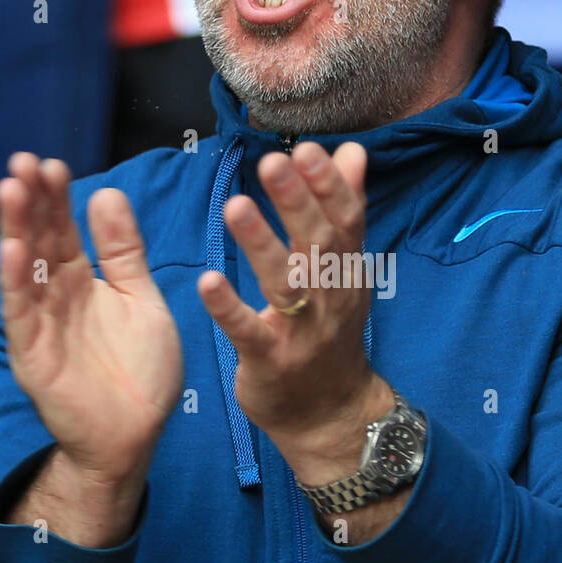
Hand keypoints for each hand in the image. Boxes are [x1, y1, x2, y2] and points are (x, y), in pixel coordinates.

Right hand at [0, 153, 182, 482]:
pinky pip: (22, 314)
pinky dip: (16, 282)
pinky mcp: (33, 354)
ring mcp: (40, 324)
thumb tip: (107, 193)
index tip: (53, 164)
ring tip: (11, 189)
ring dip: (15, 229)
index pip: (62, 229)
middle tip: (26, 163)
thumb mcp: (140, 298)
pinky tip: (13, 250)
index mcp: (81, 281)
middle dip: (31, 202)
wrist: (136, 433)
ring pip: (23, 269)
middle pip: (38, 240)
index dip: (56, 198)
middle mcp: (55, 296)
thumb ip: (123, 251)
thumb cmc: (141, 370)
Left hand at [197, 140, 392, 483]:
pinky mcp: (270, 362)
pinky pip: (250, 333)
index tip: (309, 148)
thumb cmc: (329, 331)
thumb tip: (353, 152)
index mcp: (346, 271)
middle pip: (318, 245)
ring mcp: (302, 333)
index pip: (345, 222)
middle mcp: (331, 298)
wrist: (330, 414)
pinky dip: (229, 308)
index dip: (329, 186)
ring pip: (286, 284)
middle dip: (297, 203)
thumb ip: (344, 210)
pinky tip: (207, 282)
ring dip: (262, 245)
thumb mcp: (344, 271)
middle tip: (273, 162)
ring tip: (235, 206)